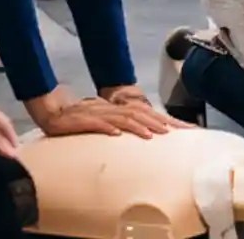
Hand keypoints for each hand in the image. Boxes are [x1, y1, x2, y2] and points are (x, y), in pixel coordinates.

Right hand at [27, 86, 187, 139]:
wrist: (54, 111)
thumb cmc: (83, 118)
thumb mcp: (109, 121)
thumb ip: (128, 125)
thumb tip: (151, 135)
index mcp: (122, 110)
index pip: (150, 114)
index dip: (170, 121)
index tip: (189, 130)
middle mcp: (114, 110)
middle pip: (141, 113)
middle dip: (160, 123)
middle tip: (176, 133)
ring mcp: (99, 113)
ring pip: (122, 118)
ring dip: (137, 126)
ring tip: (151, 134)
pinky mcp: (81, 120)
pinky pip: (95, 123)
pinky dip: (106, 128)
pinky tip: (115, 134)